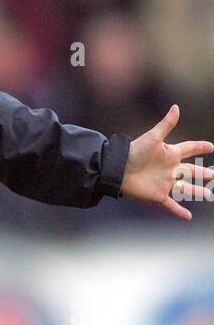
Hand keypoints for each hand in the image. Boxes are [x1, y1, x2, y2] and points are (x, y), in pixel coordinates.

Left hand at [120, 105, 213, 220]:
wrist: (118, 169)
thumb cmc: (135, 151)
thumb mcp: (153, 137)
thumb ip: (166, 124)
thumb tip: (176, 107)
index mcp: (170, 154)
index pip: (189, 149)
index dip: (200, 147)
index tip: (211, 146)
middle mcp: (170, 169)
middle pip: (191, 171)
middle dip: (202, 173)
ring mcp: (165, 183)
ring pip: (185, 189)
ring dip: (196, 191)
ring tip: (208, 194)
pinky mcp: (158, 195)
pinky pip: (171, 204)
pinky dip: (179, 211)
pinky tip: (188, 217)